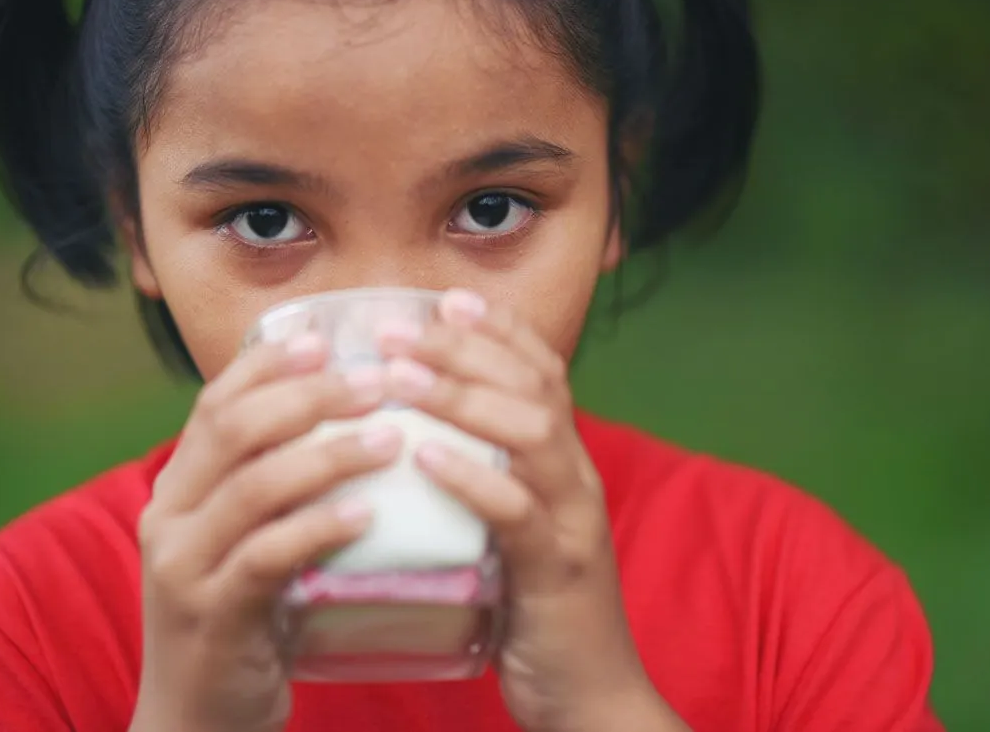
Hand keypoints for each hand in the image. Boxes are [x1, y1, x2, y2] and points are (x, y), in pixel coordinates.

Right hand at [131, 338, 400, 731]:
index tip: (328, 337)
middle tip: (379, 382)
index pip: (216, 401)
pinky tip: (368, 515)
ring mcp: (183, 565)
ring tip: (391, 440)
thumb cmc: (246, 612)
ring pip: (253, 486)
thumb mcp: (249, 536)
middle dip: (310, 396)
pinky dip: (319, 528)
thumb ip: (280, 482)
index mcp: (179, 485)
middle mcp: (169, 514)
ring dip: (328, 455)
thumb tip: (352, 417)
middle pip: (236, 429)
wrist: (200, 714)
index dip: (269, 363)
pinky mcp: (211, 614)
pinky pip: (266, 557)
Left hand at [378, 290, 669, 731]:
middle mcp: (578, 480)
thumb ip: (488, 484)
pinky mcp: (557, 572)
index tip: (448, 298)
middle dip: (467, 348)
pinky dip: (471, 479)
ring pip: (529, 434)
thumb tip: (423, 445)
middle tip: (399, 326)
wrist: (589, 695)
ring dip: (462, 398)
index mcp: (567, 465)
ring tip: (400, 375)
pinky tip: (425, 458)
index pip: (543, 374)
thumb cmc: (536, 609)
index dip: (500, 331)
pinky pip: (517, 513)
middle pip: (534, 388)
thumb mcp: (515, 531)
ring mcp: (573, 522)